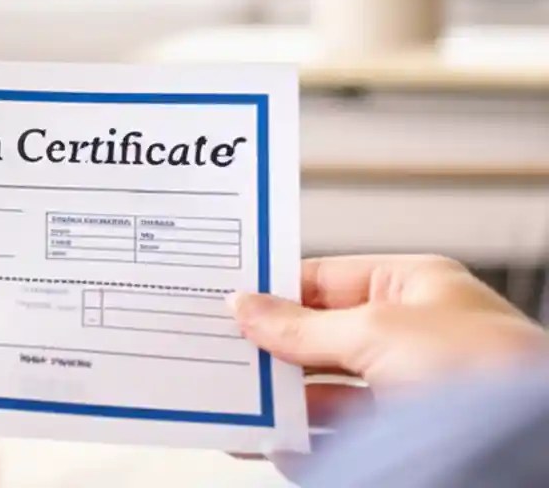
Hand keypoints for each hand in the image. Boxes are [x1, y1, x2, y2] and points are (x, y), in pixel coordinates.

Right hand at [229, 255, 545, 470]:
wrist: (534, 453)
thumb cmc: (488, 370)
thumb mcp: (376, 331)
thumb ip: (301, 326)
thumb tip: (247, 308)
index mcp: (415, 289)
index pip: (323, 280)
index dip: (272, 291)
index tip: (223, 302)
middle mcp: (410, 337)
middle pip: (317, 339)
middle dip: (268, 351)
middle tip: (217, 356)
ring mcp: (406, 391)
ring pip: (323, 393)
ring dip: (279, 401)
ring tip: (233, 405)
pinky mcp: (401, 441)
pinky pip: (335, 438)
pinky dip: (300, 442)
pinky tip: (272, 442)